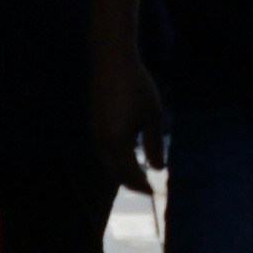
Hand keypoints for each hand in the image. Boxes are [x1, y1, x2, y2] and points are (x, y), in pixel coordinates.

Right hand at [90, 58, 164, 193]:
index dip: (142, 186)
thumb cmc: (136, 85)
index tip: (154, 192)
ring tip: (140, 173)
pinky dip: (116, 158)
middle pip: (116, 173)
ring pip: (108, 162)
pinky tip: (129, 153)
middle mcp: (102, 142)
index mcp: (117, 143)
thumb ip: (154, 144)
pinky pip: (104, 150)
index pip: (129, 175)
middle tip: (147, 187)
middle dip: (131, 183)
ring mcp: (95, 133)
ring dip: (122, 171)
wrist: (111, 60)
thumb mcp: (152, 114)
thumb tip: (159, 168)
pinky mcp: (94, 124)